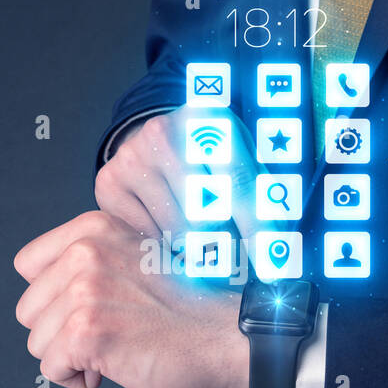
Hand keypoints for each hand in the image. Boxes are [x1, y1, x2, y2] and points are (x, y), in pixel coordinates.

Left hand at [14, 210, 249, 387]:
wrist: (234, 339)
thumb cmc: (195, 311)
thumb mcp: (136, 261)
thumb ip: (92, 265)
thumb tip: (47, 296)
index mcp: (94, 229)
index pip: (28, 265)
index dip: (53, 298)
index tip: (92, 309)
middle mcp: (85, 253)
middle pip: (29, 309)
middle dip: (62, 331)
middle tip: (112, 334)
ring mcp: (85, 291)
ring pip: (37, 342)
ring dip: (73, 357)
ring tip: (118, 350)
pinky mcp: (88, 332)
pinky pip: (52, 369)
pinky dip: (80, 380)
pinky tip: (116, 368)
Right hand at [95, 106, 263, 248]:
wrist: (152, 139)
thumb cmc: (208, 158)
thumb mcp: (240, 159)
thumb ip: (261, 197)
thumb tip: (278, 254)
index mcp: (208, 118)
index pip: (239, 182)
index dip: (257, 229)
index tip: (271, 269)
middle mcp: (165, 132)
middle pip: (206, 215)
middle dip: (226, 247)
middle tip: (232, 259)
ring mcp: (132, 157)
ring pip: (176, 233)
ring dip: (196, 252)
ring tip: (202, 248)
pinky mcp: (109, 182)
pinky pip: (145, 238)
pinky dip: (163, 248)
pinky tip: (170, 237)